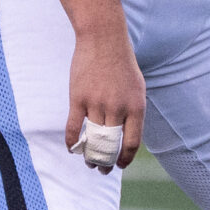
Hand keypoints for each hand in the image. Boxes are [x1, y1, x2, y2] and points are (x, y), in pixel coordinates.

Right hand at [67, 25, 143, 174]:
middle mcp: (117, 108)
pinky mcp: (78, 98)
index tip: (119, 165)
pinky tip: (72, 149)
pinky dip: (72, 142)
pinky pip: (74, 128)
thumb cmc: (122, 64)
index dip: (125, 158)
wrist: (103, 39)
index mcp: (136, 107)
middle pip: (111, 145)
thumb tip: (128, 136)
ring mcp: (97, 103)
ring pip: (92, 139)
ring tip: (88, 161)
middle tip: (102, 170)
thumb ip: (133, 111)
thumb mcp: (137, 88)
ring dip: (89, 155)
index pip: (132, 143)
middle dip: (106, 163)